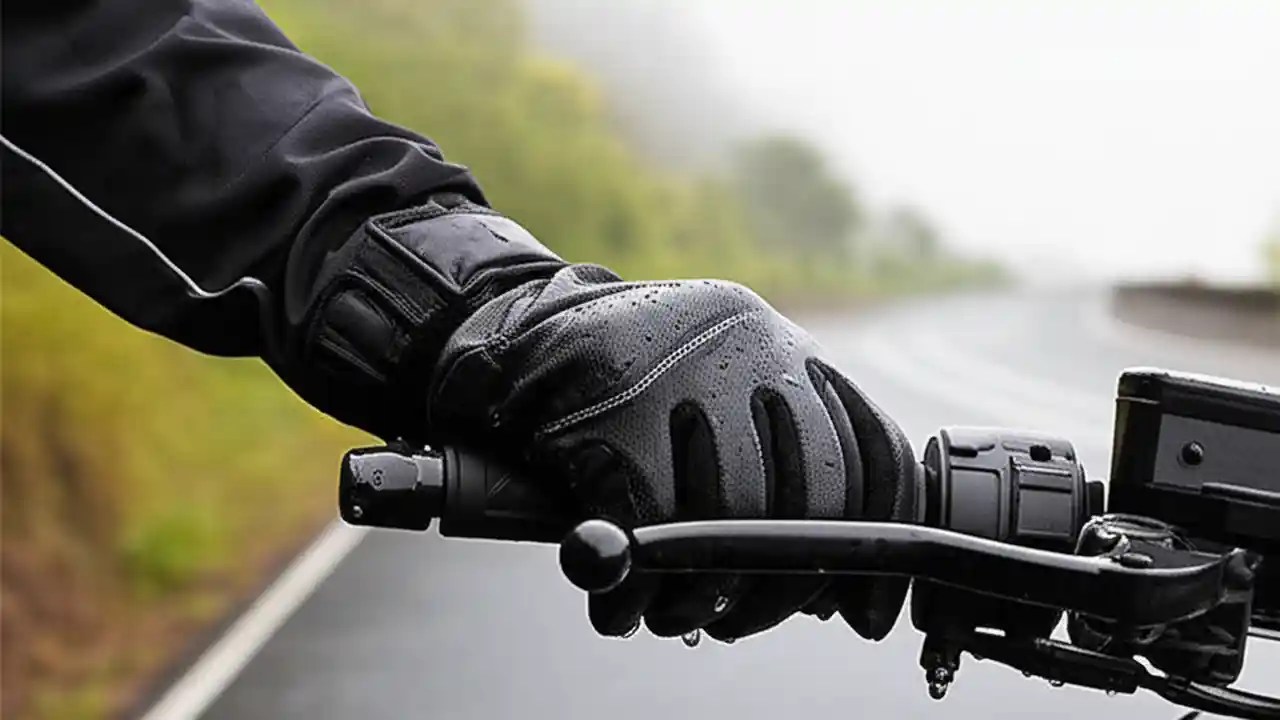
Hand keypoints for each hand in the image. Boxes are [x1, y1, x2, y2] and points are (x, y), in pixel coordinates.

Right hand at [428, 265, 916, 641]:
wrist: (511, 331)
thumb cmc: (621, 388)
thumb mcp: (714, 396)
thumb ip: (772, 460)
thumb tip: (828, 582)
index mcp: (784, 348)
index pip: (871, 450)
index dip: (877, 545)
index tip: (864, 612)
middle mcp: (748, 346)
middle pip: (813, 494)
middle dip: (780, 584)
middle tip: (737, 619)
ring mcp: (680, 372)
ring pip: (731, 517)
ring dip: (702, 596)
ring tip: (672, 615)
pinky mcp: (611, 409)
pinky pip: (647, 527)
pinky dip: (638, 589)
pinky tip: (621, 608)